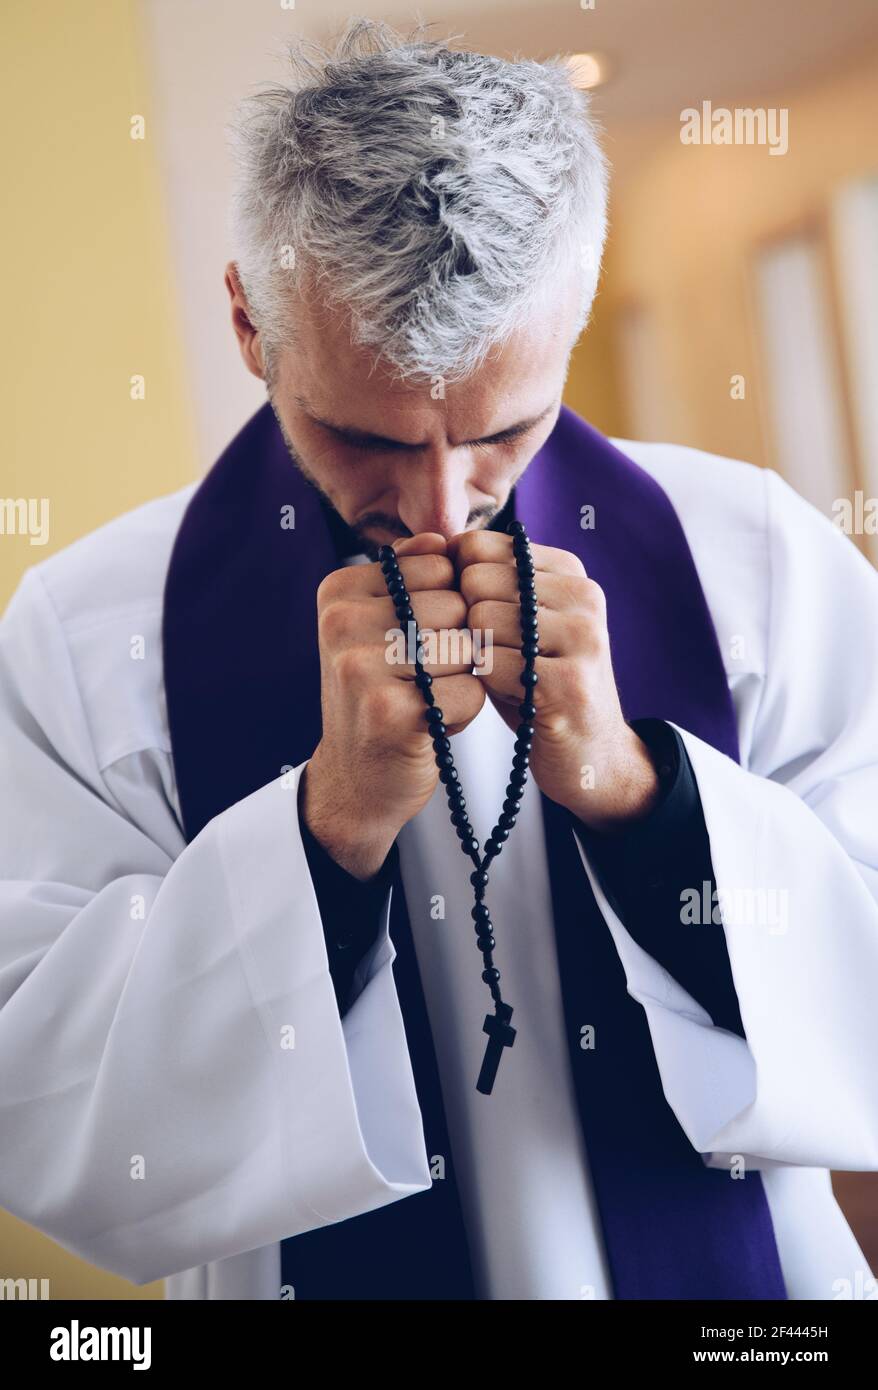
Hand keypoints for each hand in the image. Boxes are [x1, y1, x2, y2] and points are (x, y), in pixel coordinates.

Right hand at [302, 533, 485, 877]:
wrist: (356, 780)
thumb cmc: (384, 695)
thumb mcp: (381, 627)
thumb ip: (411, 579)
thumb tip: (447, 538)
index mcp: (339, 591)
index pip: (439, 566)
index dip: (450, 607)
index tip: (417, 642)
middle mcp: (342, 623)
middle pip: (456, 606)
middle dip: (460, 645)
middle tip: (426, 678)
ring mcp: (362, 667)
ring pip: (467, 647)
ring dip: (465, 678)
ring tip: (430, 699)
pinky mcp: (389, 712)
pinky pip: (470, 691)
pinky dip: (466, 712)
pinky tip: (433, 724)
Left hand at [448, 530, 660, 830]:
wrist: (592, 756)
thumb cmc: (538, 686)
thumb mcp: (514, 625)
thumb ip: (483, 584)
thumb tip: (432, 544)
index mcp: (567, 572)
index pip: (478, 546)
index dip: (455, 587)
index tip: (470, 621)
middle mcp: (582, 595)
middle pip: (476, 580)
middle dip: (465, 623)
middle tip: (488, 656)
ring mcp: (582, 637)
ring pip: (482, 619)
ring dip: (476, 656)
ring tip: (502, 676)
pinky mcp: (570, 682)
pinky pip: (492, 664)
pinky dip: (485, 684)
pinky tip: (509, 696)